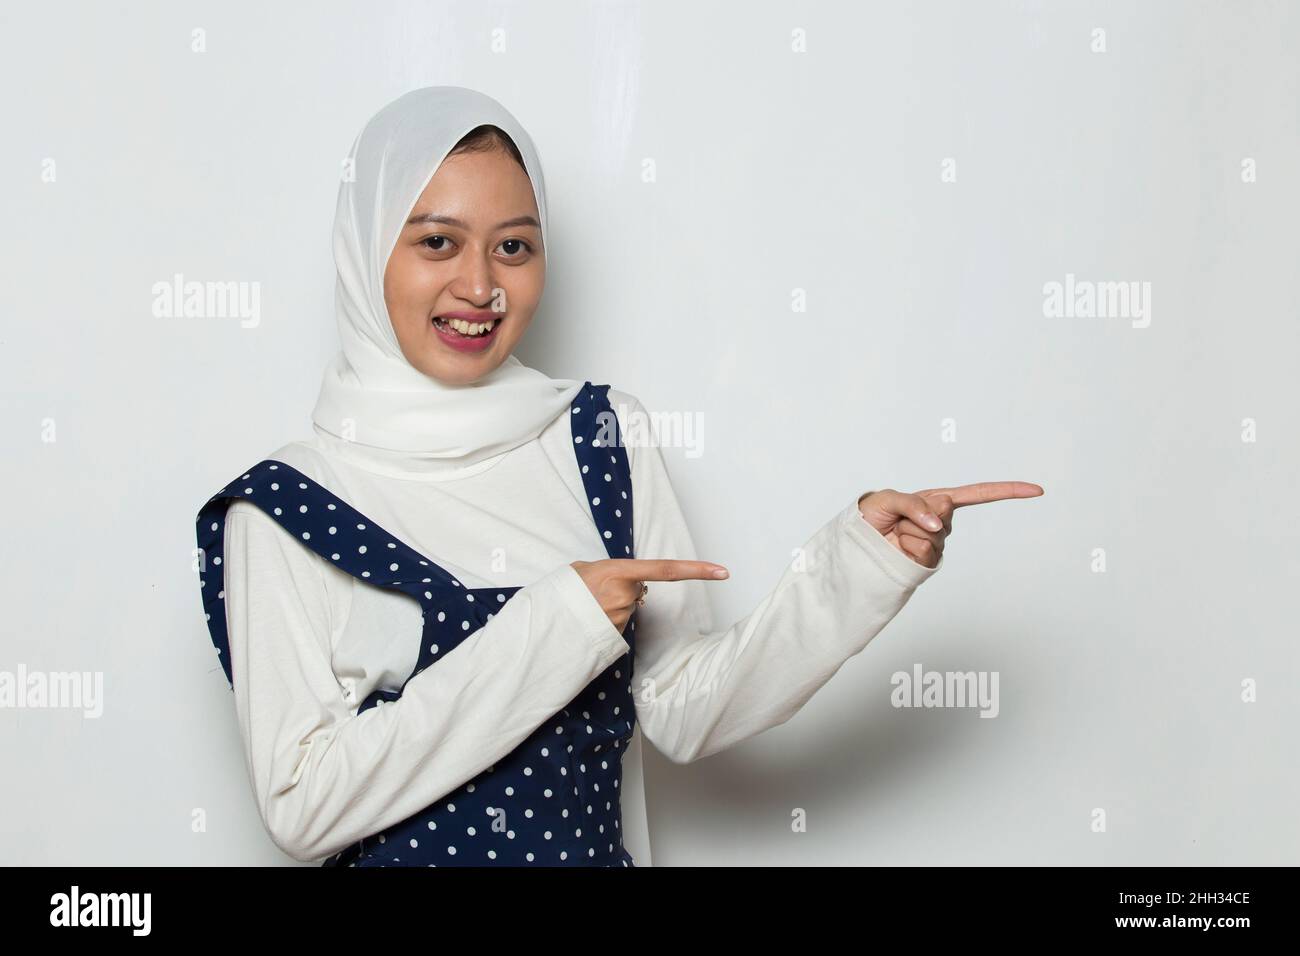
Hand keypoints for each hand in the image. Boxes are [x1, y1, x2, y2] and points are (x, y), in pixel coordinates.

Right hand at [570, 559, 729, 632]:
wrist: (545, 621)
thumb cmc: (562, 591)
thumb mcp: (583, 569)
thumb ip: (607, 571)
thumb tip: (618, 581)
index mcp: (617, 571)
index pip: (665, 570)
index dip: (696, 570)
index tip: (722, 571)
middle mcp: (624, 594)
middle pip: (638, 590)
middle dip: (623, 589)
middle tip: (595, 590)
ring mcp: (620, 616)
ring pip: (628, 607)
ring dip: (612, 604)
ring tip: (588, 605)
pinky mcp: (616, 634)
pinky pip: (619, 621)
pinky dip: (607, 618)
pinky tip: (590, 618)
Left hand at [857, 481, 1043, 568]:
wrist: (857, 542)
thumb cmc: (871, 515)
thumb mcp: (889, 498)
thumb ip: (915, 504)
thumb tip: (937, 523)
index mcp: (938, 500)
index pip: (979, 494)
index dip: (1007, 492)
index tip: (1036, 490)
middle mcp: (941, 521)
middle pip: (945, 514)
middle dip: (917, 514)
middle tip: (899, 518)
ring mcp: (936, 542)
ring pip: (933, 535)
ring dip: (908, 532)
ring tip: (896, 533)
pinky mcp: (927, 561)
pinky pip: (925, 551)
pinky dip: (907, 546)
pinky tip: (898, 547)